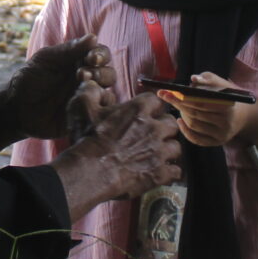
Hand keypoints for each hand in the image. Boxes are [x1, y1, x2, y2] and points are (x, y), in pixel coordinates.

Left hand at [13, 35, 117, 138]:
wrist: (17, 107)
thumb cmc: (29, 79)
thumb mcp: (46, 59)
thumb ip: (68, 50)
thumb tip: (93, 38)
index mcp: (79, 61)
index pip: (101, 53)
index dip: (101, 54)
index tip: (92, 57)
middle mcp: (87, 78)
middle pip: (109, 72)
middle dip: (101, 71)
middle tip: (82, 74)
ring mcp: (87, 96)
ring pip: (108, 90)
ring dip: (100, 86)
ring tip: (82, 85)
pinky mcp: (85, 114)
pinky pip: (102, 111)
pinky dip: (101, 105)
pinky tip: (87, 102)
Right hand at [50, 94, 183, 213]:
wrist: (90, 173)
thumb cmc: (87, 139)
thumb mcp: (81, 107)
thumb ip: (90, 90)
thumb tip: (94, 84)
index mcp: (138, 110)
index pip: (155, 100)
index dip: (150, 106)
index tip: (144, 112)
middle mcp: (154, 129)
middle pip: (171, 123)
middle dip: (163, 127)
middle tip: (151, 134)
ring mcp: (159, 153)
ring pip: (176, 147)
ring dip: (167, 150)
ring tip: (155, 154)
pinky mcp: (160, 174)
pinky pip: (175, 171)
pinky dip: (168, 172)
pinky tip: (157, 172)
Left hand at [158, 71, 257, 149]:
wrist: (244, 115)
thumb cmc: (229, 96)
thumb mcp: (222, 84)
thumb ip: (208, 79)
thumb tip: (193, 79)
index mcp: (227, 106)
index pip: (200, 102)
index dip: (182, 97)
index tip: (168, 91)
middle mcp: (226, 123)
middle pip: (195, 114)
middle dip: (178, 104)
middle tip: (166, 96)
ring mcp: (221, 135)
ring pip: (194, 126)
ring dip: (182, 114)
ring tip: (177, 105)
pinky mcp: (217, 142)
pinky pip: (196, 139)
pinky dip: (185, 130)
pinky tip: (180, 120)